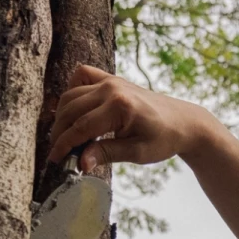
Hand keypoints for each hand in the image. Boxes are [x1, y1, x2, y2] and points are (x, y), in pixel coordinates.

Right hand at [46, 65, 217, 169]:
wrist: (183, 121)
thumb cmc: (164, 139)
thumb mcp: (137, 152)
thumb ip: (107, 154)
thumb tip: (80, 162)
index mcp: (119, 107)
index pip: (81, 128)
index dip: (64, 145)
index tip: (55, 160)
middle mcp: (111, 89)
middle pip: (71, 111)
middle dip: (60, 133)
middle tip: (58, 153)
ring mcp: (110, 80)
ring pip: (71, 95)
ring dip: (62, 116)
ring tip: (64, 138)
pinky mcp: (111, 78)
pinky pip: (82, 76)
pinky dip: (72, 90)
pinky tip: (74, 109)